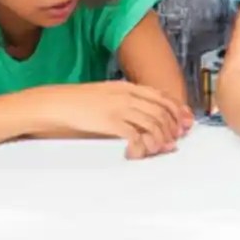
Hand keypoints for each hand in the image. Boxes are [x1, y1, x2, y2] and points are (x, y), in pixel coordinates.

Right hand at [41, 82, 192, 158]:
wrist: (55, 103)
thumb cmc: (77, 101)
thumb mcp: (106, 94)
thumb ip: (125, 101)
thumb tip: (141, 117)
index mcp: (127, 87)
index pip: (161, 96)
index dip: (177, 110)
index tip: (184, 122)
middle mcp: (127, 95)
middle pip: (161, 110)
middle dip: (172, 127)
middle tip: (173, 141)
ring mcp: (120, 107)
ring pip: (153, 123)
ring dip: (159, 139)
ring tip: (157, 150)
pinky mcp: (110, 121)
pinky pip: (135, 135)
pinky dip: (141, 146)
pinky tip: (137, 153)